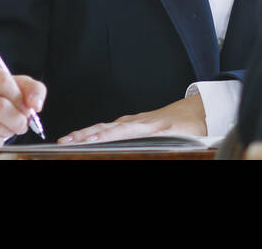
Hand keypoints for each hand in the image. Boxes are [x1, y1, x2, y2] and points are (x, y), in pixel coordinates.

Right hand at [0, 60, 45, 145]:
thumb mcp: (17, 83)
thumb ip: (33, 89)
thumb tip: (35, 105)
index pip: (2, 81)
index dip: (19, 96)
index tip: (26, 106)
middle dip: (18, 118)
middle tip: (24, 122)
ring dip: (9, 130)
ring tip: (11, 126)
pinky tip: (0, 134)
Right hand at [57, 94, 206, 143]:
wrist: (196, 109)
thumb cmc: (191, 126)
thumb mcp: (183, 141)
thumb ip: (164, 148)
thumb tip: (152, 152)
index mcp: (150, 126)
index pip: (121, 132)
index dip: (103, 137)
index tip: (88, 141)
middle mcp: (138, 121)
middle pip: (107, 128)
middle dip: (85, 135)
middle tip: (64, 143)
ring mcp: (134, 120)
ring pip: (105, 126)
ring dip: (85, 133)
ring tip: (66, 141)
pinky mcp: (132, 122)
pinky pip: (109, 126)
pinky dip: (94, 131)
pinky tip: (82, 137)